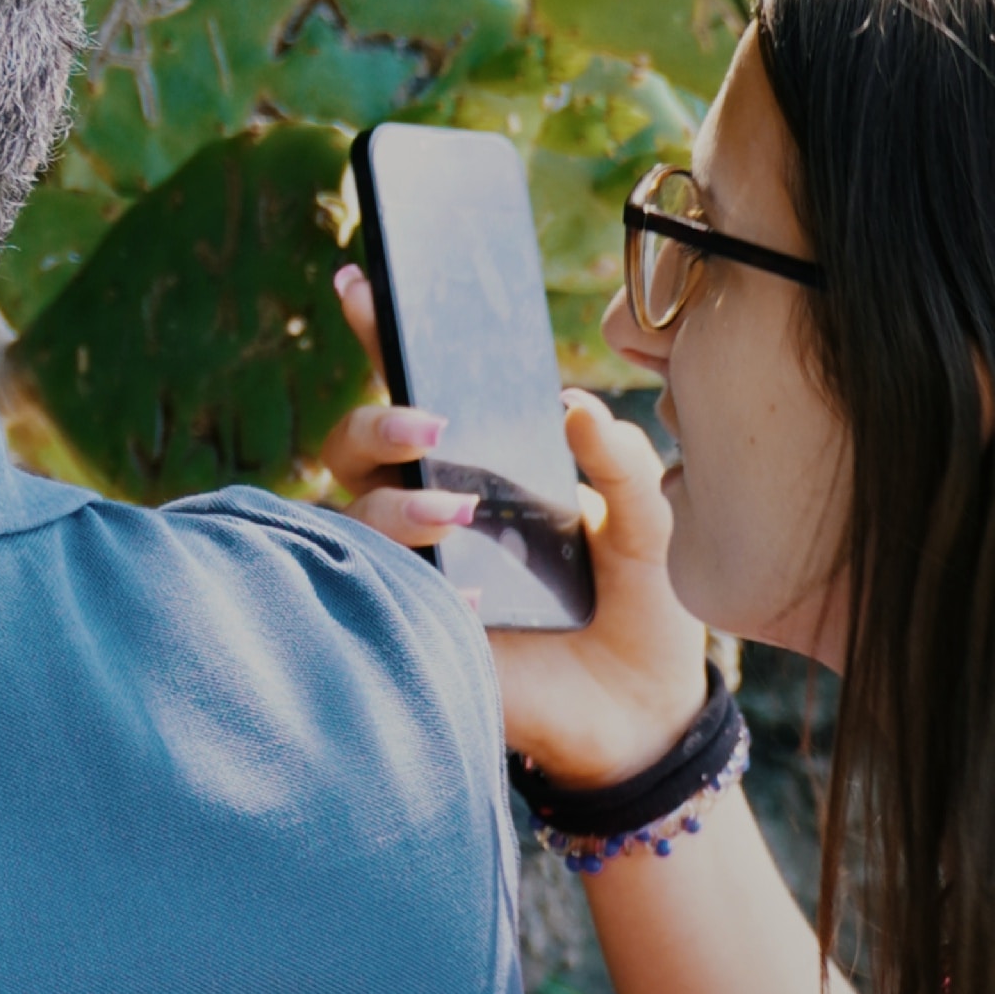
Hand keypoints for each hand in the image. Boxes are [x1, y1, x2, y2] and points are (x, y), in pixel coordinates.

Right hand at [323, 263, 712, 790]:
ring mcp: (409, 573)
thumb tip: (574, 407)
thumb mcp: (649, 521)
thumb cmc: (640, 606)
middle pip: (349, 445)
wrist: (648, 715)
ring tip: (459, 517)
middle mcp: (427, 511)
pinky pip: (372, 595)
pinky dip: (415, 583)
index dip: (378, 330)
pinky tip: (476, 597)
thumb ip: (620, 459)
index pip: (413, 387)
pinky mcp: (408, 633)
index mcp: (476, 467)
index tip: (364, 278)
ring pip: (346, 517)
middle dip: (376, 422)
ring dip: (394, 507)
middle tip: (432, 429)